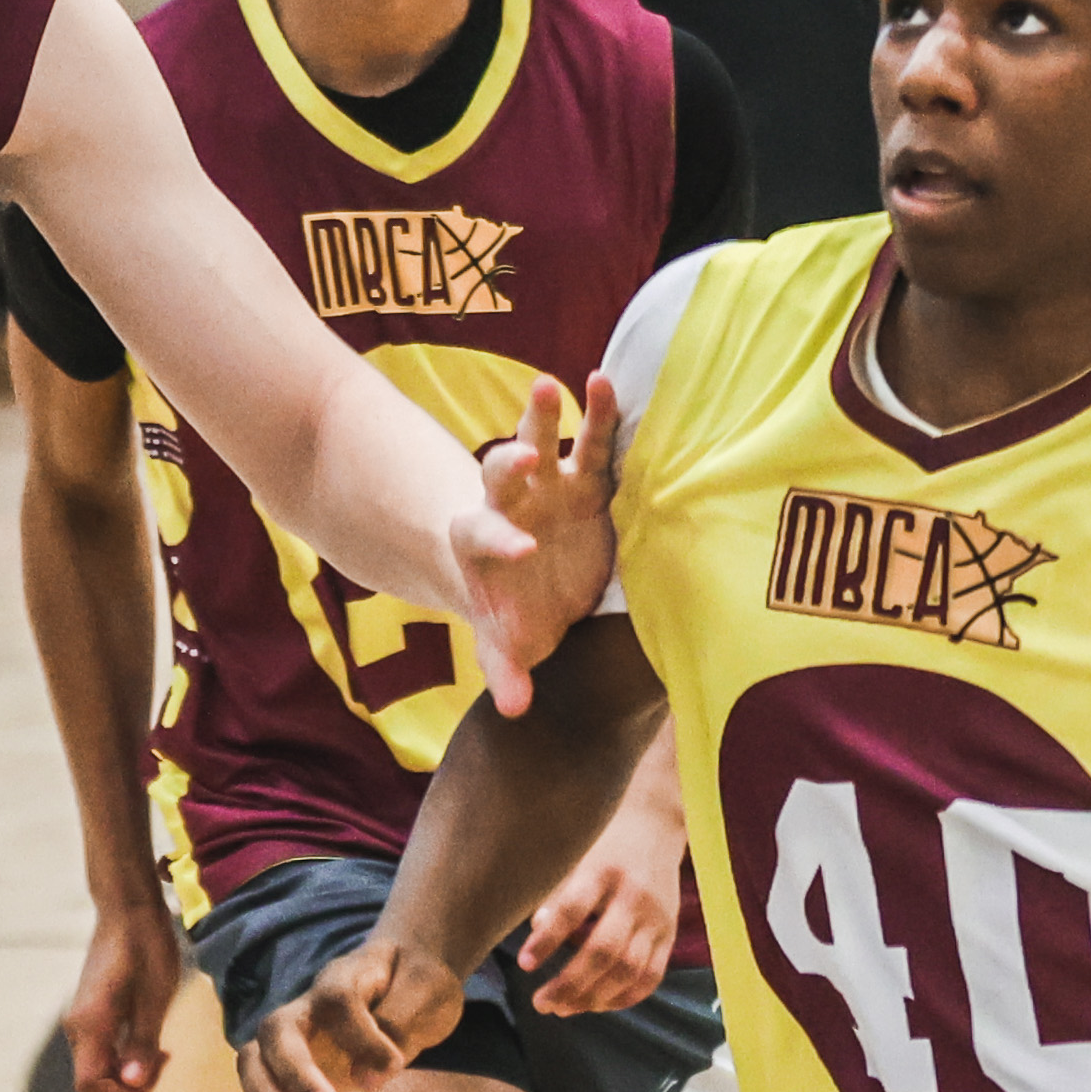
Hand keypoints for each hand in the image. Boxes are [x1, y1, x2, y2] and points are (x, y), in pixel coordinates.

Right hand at [60, 895, 184, 1091]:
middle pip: (91, 1084)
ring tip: (162, 1051)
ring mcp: (80, 1022)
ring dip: (127, 1074)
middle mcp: (77, 1028)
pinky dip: (123, 1058)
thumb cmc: (147, 947)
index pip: (90, 1085)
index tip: (154, 1080)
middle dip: (126, 1089)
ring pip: (97, 1070)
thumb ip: (142, 1043)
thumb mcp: (155, 997)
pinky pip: (100, 1053)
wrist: (128, 910)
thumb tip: (134, 1084)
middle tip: (163, 1063)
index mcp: (90, 1024)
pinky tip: (150, 1041)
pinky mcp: (89, 1015)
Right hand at [235, 936, 468, 1091]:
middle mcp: (310, 1005)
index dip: (363, 1036)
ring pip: (254, 1059)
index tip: (395, 1065)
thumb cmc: (417, 983)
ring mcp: (295, 1037)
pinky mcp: (290, 1066)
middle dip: (294, 1073)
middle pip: (277, 1029)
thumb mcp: (428, 989)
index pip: (339, 999)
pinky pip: (260, 1088)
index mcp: (346, 976)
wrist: (401, 978)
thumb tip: (367, 1080)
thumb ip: (402, 1022)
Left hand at [452, 375, 619, 717]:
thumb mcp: (507, 642)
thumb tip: (514, 709)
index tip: (523, 550)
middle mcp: (512, 506)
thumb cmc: (514, 614)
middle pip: (502, 475)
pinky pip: (593, 443)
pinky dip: (599, 415)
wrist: (530, 584)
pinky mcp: (585, 482)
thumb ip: (508, 667)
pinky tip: (606, 382)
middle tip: (527, 458)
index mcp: (484, 544)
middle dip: (513, 463)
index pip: (485, 536)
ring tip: (564, 384)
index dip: (501, 541)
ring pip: (542, 443)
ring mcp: (547, 488)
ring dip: (547, 416)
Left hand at [520, 793, 682, 1016]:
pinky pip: (650, 976)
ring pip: (627, 970)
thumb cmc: (603, 841)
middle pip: (604, 951)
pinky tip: (596, 1004)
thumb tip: (537, 930)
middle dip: (570, 984)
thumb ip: (556, 891)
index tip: (524, 963)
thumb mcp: (576, 853)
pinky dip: (623, 998)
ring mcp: (656, 917)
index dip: (548, 939)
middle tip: (540, 1002)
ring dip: (593, 998)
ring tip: (562, 1008)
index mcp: (604, 869)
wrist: (656, 823)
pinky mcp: (669, 933)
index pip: (574, 909)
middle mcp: (634, 895)